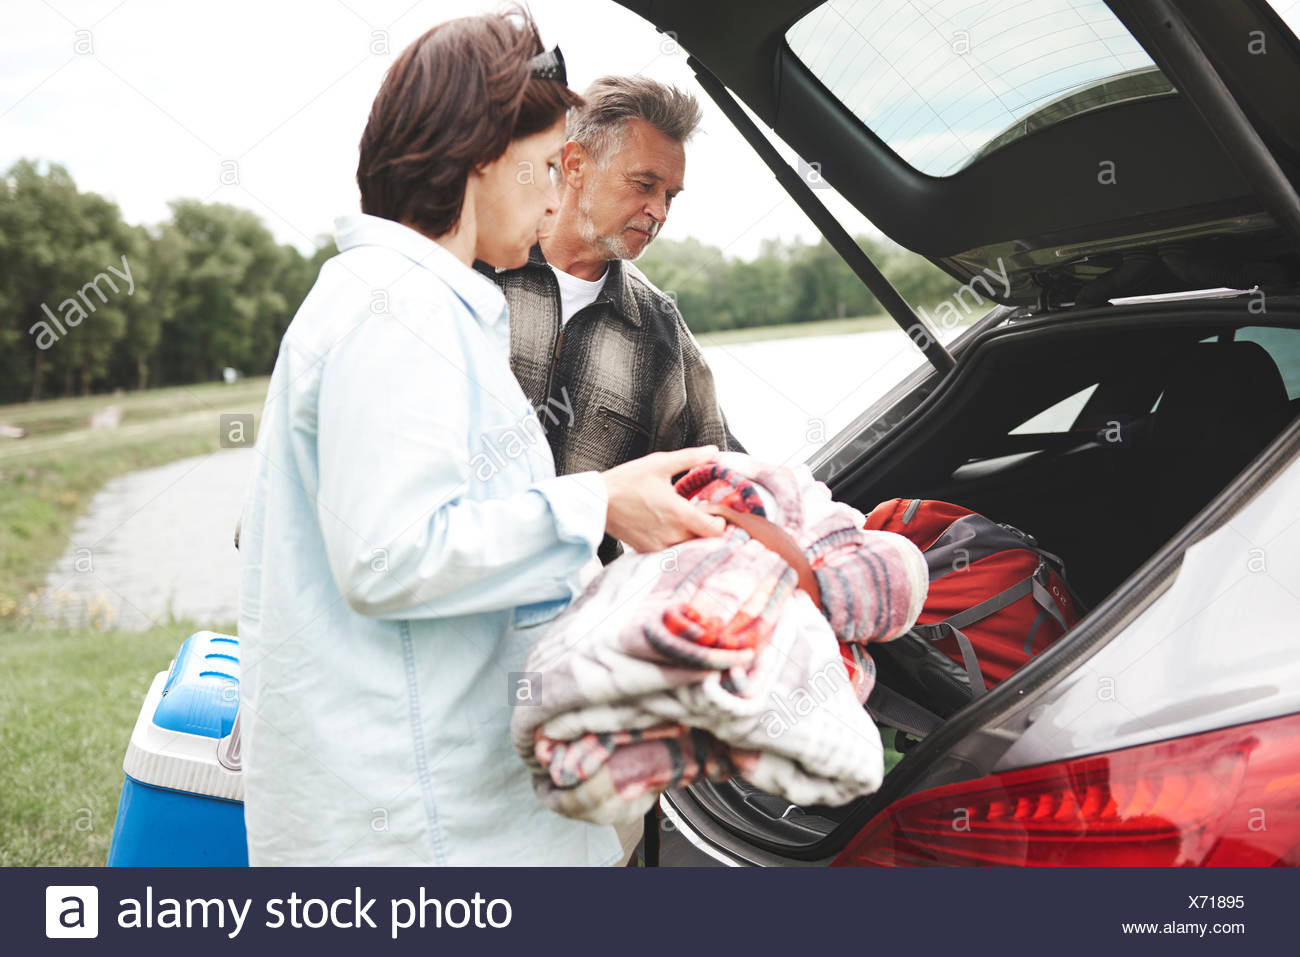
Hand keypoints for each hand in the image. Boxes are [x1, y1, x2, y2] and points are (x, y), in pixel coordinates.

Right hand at [601, 446, 726, 552]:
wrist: (598, 502)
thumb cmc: (627, 481)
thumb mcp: (660, 463)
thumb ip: (691, 458)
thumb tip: (715, 452)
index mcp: (680, 514)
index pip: (716, 530)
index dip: (720, 522)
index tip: (713, 512)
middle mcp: (672, 535)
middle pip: (704, 540)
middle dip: (705, 528)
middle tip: (697, 513)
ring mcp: (659, 546)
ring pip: (687, 547)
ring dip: (689, 535)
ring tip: (679, 519)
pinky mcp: (647, 551)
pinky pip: (669, 551)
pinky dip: (672, 541)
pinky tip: (664, 526)